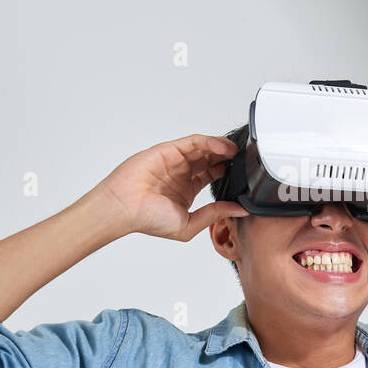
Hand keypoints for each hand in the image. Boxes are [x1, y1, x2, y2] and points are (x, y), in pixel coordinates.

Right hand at [92, 134, 249, 241]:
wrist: (124, 208)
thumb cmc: (148, 219)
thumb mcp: (189, 224)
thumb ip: (214, 214)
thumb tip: (239, 211)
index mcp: (187, 190)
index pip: (212, 175)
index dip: (228, 173)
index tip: (243, 176)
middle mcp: (182, 173)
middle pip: (211, 159)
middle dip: (228, 158)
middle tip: (243, 160)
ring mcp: (176, 160)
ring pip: (204, 148)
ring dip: (221, 148)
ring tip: (235, 151)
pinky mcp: (169, 150)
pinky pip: (194, 142)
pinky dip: (210, 142)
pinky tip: (222, 148)